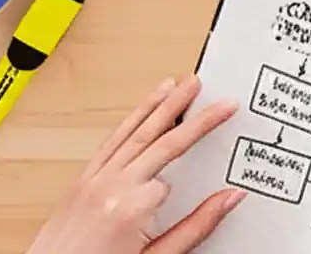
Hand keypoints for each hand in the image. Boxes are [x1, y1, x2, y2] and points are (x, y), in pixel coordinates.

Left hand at [28, 76, 244, 253]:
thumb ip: (196, 227)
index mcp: (134, 206)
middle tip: (208, 90)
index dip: (204, 148)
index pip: (179, 167)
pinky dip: (131, 119)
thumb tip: (228, 200)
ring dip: (159, 104)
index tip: (224, 127)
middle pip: (159, 138)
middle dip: (187, 110)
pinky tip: (143, 107)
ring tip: (179, 84)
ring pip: (134, 131)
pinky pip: (111, 140)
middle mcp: (113, 185)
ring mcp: (95, 179)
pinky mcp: (83, 179)